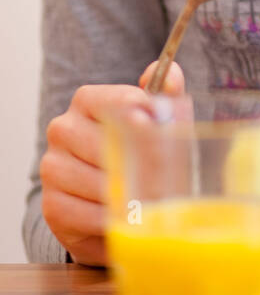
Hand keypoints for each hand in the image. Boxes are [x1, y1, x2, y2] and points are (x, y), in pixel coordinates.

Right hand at [39, 61, 185, 266]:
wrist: (104, 201)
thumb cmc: (134, 152)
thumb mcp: (153, 121)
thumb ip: (165, 94)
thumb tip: (172, 75)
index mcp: (87, 100)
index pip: (119, 103)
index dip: (148, 120)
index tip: (168, 134)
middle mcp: (63, 128)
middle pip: (110, 144)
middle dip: (144, 164)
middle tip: (168, 177)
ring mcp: (53, 167)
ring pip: (99, 182)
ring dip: (129, 195)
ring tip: (151, 200)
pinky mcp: (52, 206)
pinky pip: (88, 214)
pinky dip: (112, 219)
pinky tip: (125, 217)